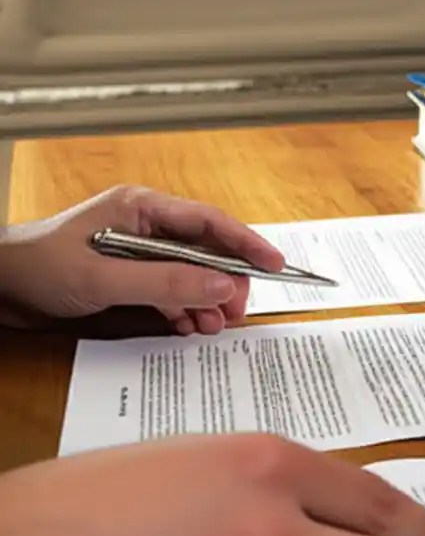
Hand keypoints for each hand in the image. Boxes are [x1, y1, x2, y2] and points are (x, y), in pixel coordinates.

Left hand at [0, 185, 284, 334]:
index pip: (209, 221)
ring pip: (194, 273)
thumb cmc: (39, 268)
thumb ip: (166, 281)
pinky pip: (174, 289)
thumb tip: (222, 285)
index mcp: (142, 208)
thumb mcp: (103, 278)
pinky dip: (186, 308)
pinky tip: (188, 326)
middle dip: (226, 282)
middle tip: (235, 313)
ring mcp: (141, 251)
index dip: (246, 242)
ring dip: (207, 300)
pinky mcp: (133, 275)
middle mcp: (147, 225)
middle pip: (207, 250)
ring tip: (212, 327)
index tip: (275, 265)